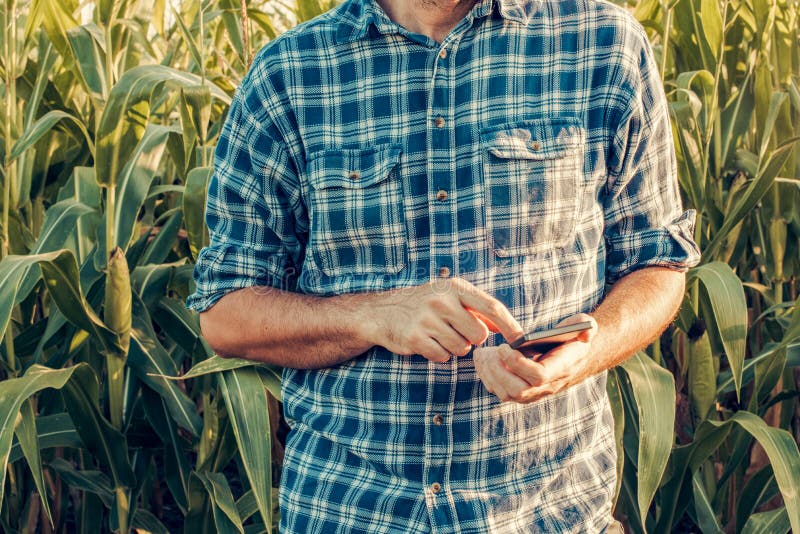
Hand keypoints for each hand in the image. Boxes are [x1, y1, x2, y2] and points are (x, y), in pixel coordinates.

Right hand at [364, 277, 522, 362]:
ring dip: (455, 347)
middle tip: (458, 332)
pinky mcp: (415, 338)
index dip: (509, 325)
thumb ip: (478, 309)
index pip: (491, 307)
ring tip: (440, 335)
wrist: (384, 311)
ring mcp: (427, 320)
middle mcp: (441, 301)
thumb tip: (506, 328)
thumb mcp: (450, 296)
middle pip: (479, 334)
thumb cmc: (425, 304)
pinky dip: (439, 354)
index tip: (521, 339)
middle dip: (473, 339)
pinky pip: (443, 357)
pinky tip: (429, 342)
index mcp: (455, 287)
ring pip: (461, 348)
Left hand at [473, 314, 598, 402]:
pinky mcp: (521, 392)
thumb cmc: (574, 338)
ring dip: (489, 373)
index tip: (504, 346)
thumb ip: (587, 327)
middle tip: (489, 351)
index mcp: (561, 369)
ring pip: (505, 393)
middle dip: (499, 371)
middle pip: (518, 390)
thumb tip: (586, 331)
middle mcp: (547, 386)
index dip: (519, 364)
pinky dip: (487, 376)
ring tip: (483, 353)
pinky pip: (499, 391)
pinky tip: (483, 359)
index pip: (539, 376)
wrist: (571, 356)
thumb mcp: (585, 328)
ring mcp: (533, 392)